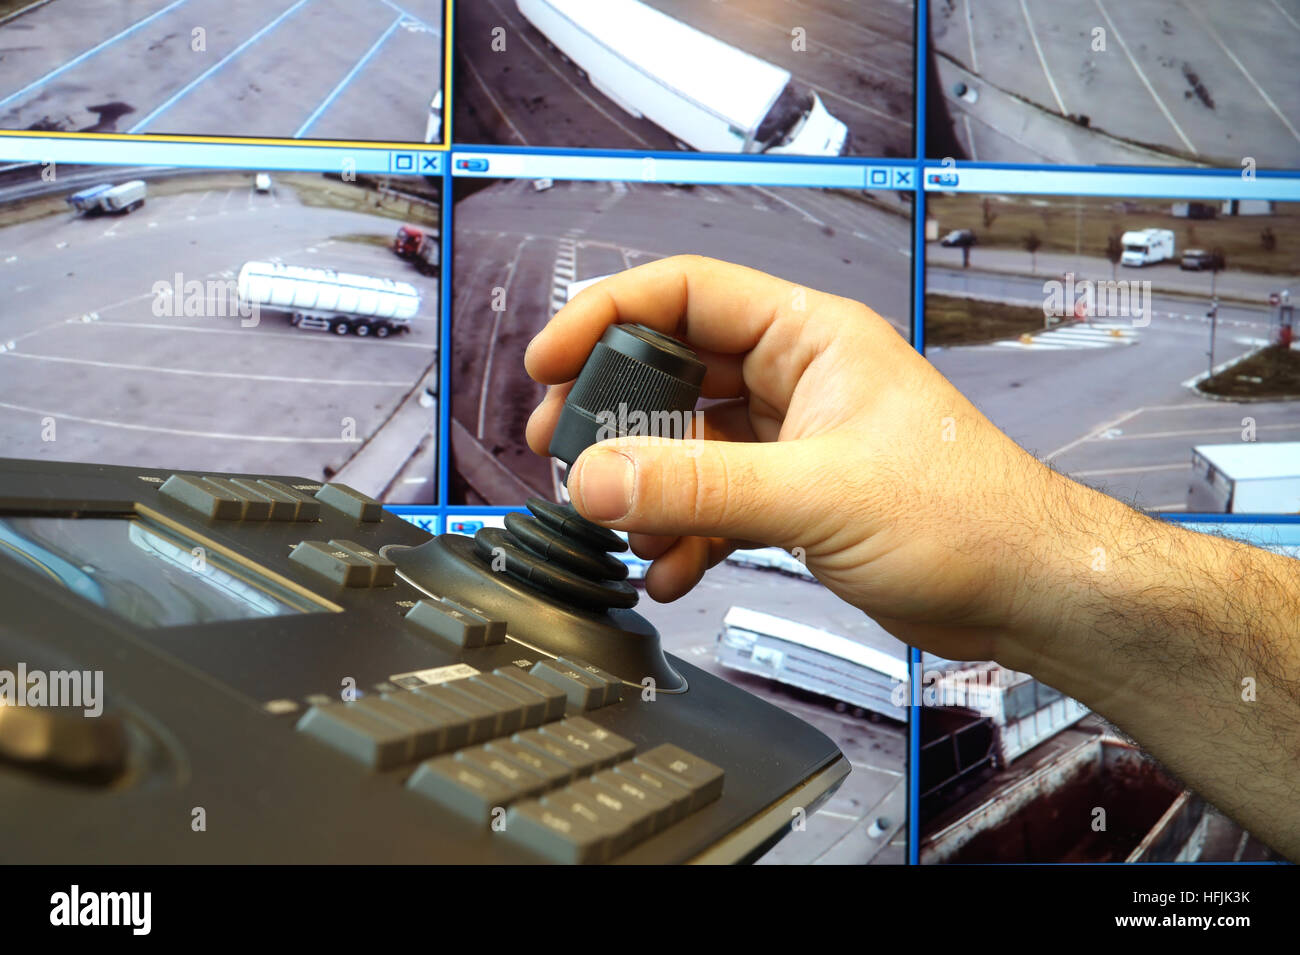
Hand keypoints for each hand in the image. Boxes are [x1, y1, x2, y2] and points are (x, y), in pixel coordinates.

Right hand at [524, 255, 1084, 662]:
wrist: (1024, 590)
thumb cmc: (968, 517)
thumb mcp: (819, 494)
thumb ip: (700, 487)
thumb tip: (600, 478)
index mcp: (808, 336)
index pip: (682, 293)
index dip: (604, 317)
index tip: (548, 363)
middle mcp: (794, 377)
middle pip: (671, 368)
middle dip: (613, 414)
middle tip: (564, 453)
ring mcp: (791, 438)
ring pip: (686, 443)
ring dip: (646, 486)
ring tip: (620, 526)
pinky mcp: (793, 495)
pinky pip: (712, 499)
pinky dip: (682, 532)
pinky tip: (670, 568)